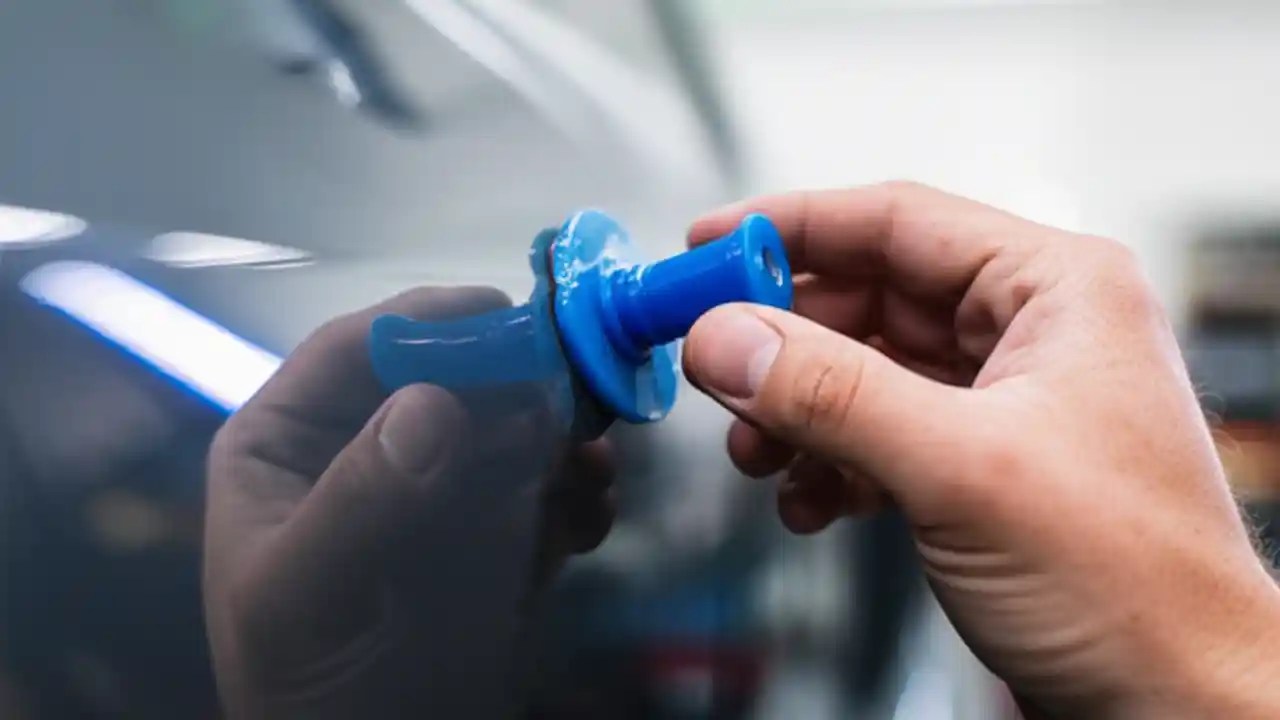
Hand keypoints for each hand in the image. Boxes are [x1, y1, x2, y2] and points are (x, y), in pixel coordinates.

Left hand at [203, 288, 612, 718]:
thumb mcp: (309, 596)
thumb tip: (433, 402)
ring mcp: (438, 490)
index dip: (427, 321)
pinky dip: (576, 491)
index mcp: (289, 444)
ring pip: (508, 425)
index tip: (506, 317)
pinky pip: (543, 487)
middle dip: (515, 379)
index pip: (355, 349)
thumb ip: (362, 500)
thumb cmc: (309, 684)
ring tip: (591, 468)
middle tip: (577, 388)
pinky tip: (590, 515)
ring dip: (560, 434)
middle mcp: (366, 450)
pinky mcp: (495, 535)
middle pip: (449, 374)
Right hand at [680, 183, 1279, 718]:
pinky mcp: (979, 465)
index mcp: (1055, 290)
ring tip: (759, 453)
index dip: (789, 227)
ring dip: (797, 411)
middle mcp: (1030, 332)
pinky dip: (829, 463)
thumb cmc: (1133, 588)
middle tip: (713, 366)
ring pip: (863, 372)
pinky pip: (877, 434)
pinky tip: (809, 500)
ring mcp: (1003, 402)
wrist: (1178, 705)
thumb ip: (831, 394)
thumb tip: (726, 337)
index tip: (706, 246)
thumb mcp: (960, 470)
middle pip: (868, 298)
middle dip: (783, 341)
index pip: (895, 221)